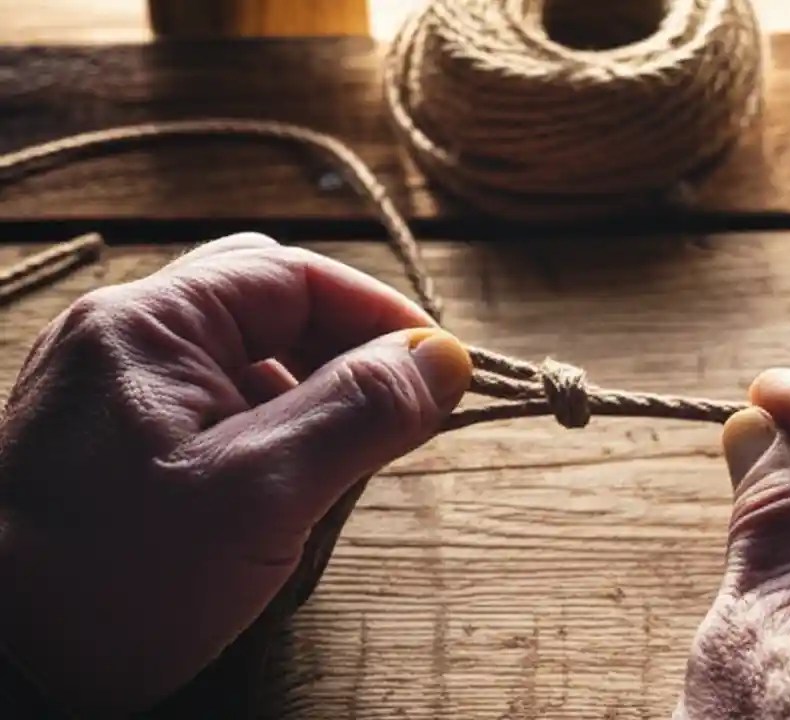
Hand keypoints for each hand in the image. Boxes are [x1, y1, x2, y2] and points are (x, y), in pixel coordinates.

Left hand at [0, 234, 472, 714]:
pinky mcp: (113, 441)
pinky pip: (215, 407)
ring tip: (334, 469)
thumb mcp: (259, 494)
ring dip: (310, 400)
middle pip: (271, 308)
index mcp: (151, 324)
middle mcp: (125, 337)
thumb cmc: (115, 583)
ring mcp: (113, 388)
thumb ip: (358, 413)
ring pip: (248, 360)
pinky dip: (268, 434)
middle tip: (395, 417)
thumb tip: (444, 358)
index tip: (441, 373)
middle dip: (345, 355)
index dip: (381, 317)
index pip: (295, 276)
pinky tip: (279, 492)